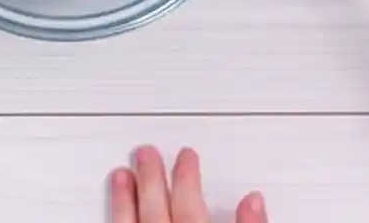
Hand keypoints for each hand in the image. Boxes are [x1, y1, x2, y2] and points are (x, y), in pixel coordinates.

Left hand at [109, 146, 267, 222]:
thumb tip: (254, 202)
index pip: (189, 202)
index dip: (186, 176)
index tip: (185, 156)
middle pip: (156, 207)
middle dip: (152, 177)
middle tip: (146, 152)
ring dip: (125, 199)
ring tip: (120, 175)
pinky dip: (116, 220)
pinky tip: (114, 210)